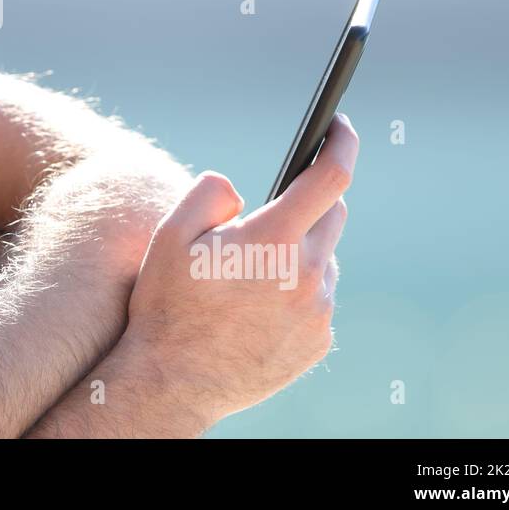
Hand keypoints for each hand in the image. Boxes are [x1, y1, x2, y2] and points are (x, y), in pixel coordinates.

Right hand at [119, 114, 357, 432]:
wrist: (175, 383)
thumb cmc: (167, 306)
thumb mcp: (169, 237)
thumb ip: (208, 194)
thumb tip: (239, 188)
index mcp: (275, 241)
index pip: (330, 177)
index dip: (340, 142)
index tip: (339, 125)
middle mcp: (308, 274)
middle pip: (332, 216)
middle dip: (305, 206)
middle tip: (260, 223)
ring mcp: (319, 311)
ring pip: (324, 259)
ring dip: (298, 254)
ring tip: (247, 279)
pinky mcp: (319, 341)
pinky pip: (318, 298)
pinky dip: (296, 291)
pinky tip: (256, 308)